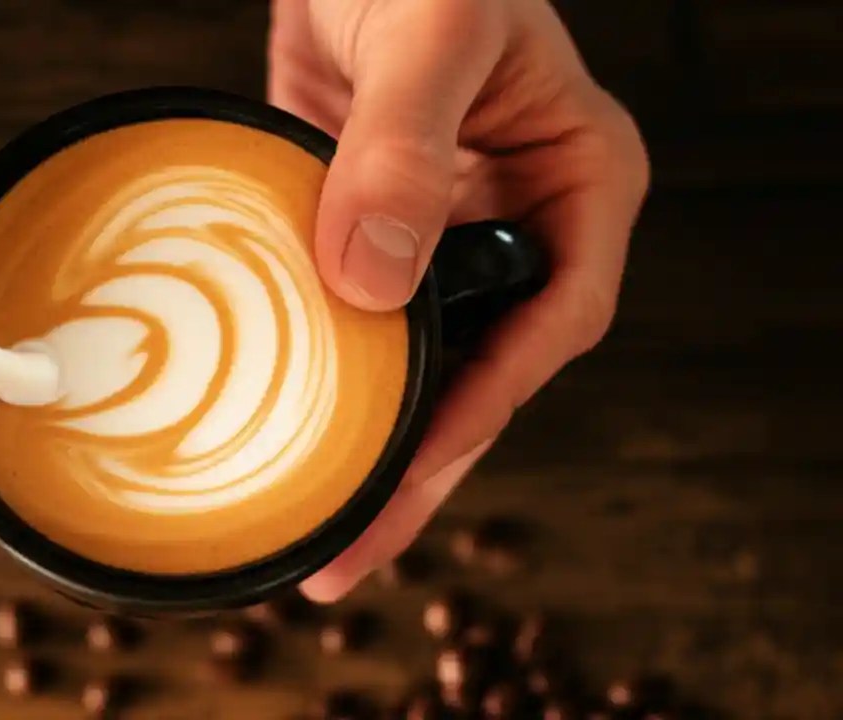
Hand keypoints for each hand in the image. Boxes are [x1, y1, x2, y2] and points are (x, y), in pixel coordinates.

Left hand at [269, 0, 648, 601]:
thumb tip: (371, 279)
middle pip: (481, 372)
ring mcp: (442, 236)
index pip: (551, 324)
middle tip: (349, 554)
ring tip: (316, 528)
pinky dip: (326, 378)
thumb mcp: (434, 32)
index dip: (486, 405)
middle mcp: (518, 224)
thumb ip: (405, 145)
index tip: (413, 467)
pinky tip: (284, 428)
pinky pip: (356, 321)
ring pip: (419, 362)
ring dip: (371, 443)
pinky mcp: (372, 232)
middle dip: (421, 469)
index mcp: (578, 186)